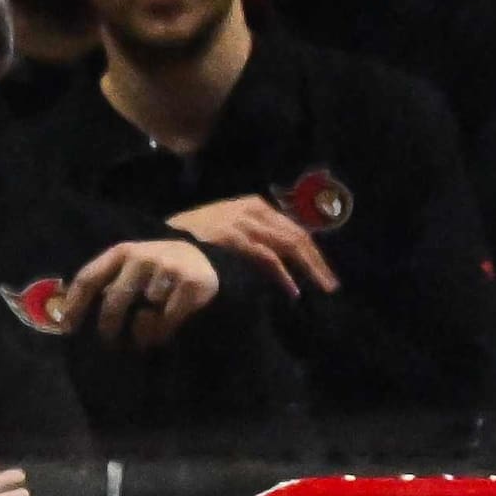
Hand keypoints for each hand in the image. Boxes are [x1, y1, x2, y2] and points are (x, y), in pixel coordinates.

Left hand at [65, 233, 224, 346]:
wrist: (202, 259)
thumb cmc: (158, 269)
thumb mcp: (131, 265)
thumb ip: (107, 280)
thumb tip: (70, 312)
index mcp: (121, 252)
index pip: (89, 278)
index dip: (76, 305)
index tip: (68, 328)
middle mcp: (142, 258)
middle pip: (114, 300)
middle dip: (108, 327)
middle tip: (109, 344)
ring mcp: (167, 270)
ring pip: (144, 315)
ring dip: (141, 334)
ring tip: (142, 340)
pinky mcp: (190, 285)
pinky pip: (168, 320)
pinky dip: (162, 333)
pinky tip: (161, 336)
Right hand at [168, 192, 337, 297]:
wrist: (165, 236)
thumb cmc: (198, 235)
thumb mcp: (232, 227)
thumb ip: (259, 237)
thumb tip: (287, 260)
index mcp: (255, 205)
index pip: (294, 228)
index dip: (313, 252)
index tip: (325, 272)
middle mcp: (253, 209)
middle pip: (297, 236)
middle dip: (317, 261)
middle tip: (331, 285)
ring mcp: (244, 222)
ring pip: (289, 244)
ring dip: (309, 269)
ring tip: (321, 288)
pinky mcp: (234, 236)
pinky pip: (267, 257)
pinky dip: (283, 275)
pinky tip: (293, 291)